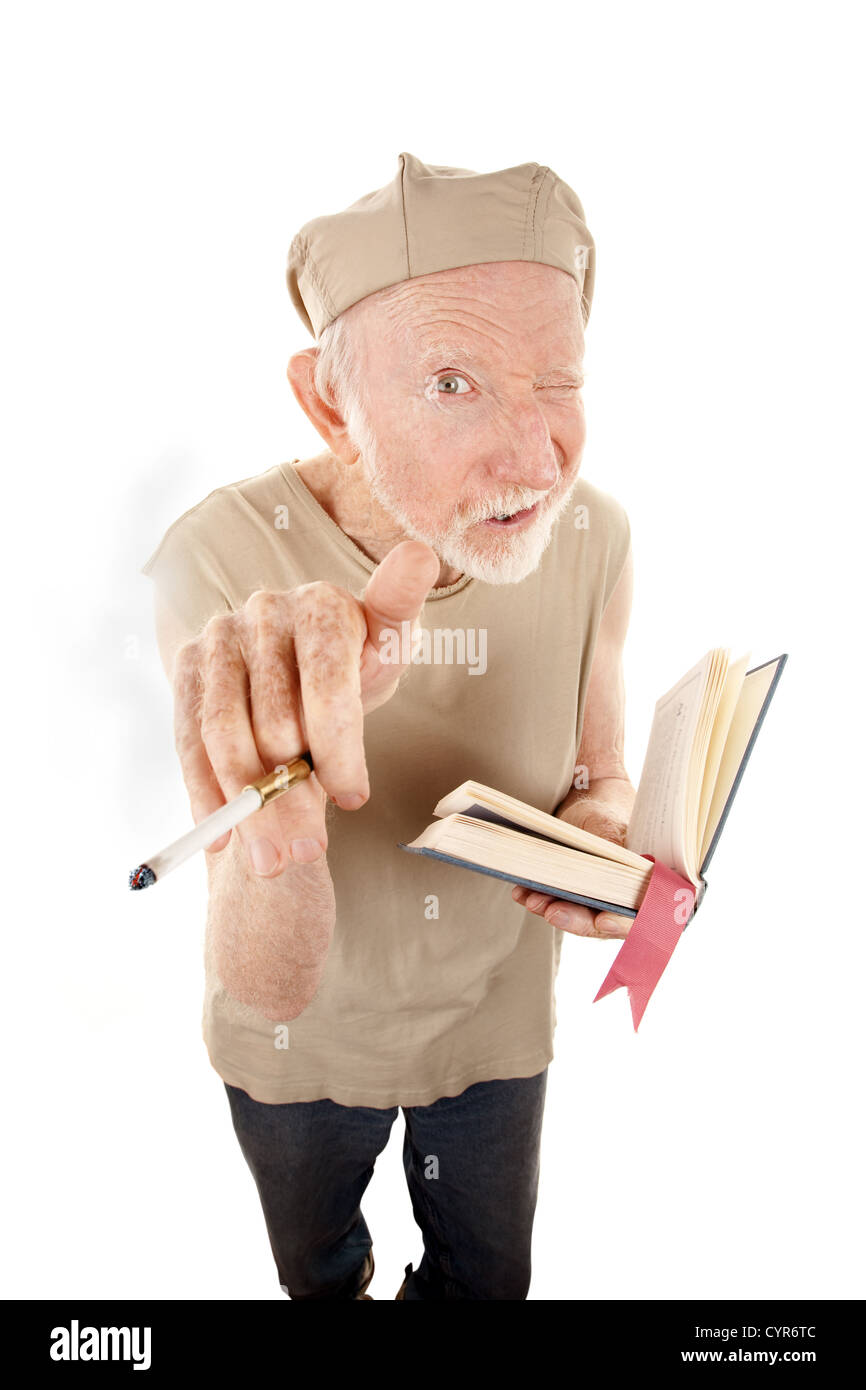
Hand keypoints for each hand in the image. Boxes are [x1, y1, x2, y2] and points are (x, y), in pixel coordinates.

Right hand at [171, 539, 440, 876]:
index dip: (339, 747)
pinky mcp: (186, 668)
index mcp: (321, 603)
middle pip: (274, 720)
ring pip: (225, 736)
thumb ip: (401, 610)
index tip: (354, 801)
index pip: (326, 680)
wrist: (299, 675)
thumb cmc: (355, 664)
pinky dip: (204, 795)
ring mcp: (219, 637)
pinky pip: (188, 741)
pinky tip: (221, 840)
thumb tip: (419, 553)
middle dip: (292, 793)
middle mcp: (264, 611)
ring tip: (272, 860)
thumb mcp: (388, 645)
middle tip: (306, 850)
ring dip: (247, 807)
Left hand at [510, 794, 632, 938]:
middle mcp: (626, 899)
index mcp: (647, 882)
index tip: (601, 921)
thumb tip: (617, 857)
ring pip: (580, 919)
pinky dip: (542, 902)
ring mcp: (600, 901)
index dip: (622, 923)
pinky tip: (523, 893)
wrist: (588, 803)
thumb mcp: (607, 822)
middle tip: (552, 912)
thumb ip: (612, 841)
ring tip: (532, 900)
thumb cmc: (605, 811)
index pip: (640, 913)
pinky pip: (561, 906)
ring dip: (555, 912)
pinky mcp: (577, 898)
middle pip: (606, 923)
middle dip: (577, 920)